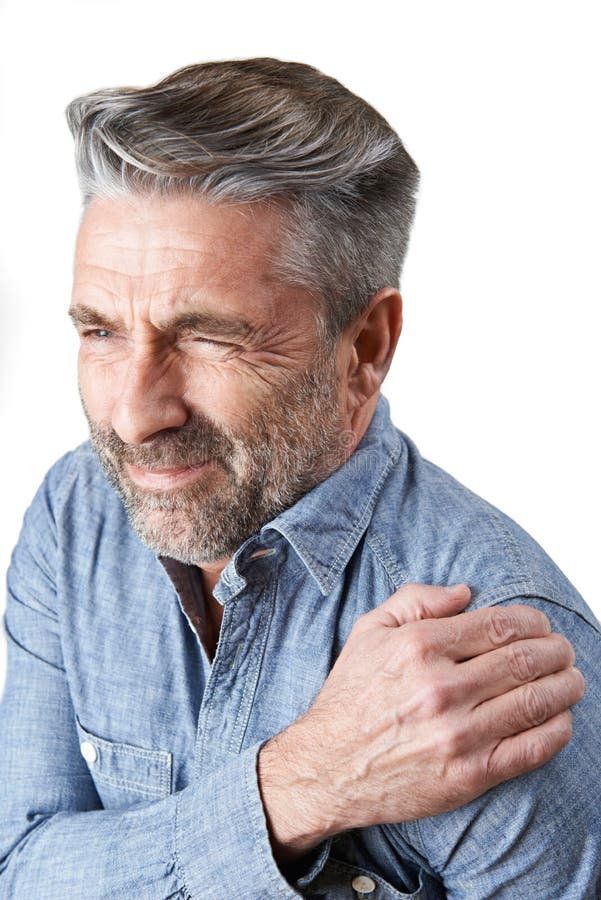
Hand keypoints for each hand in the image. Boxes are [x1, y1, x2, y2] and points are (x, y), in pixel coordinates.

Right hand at [258, 583, 584, 859]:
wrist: (328, 767)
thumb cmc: (351, 696)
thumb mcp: (369, 630)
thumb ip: (415, 600)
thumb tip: (466, 592)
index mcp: (419, 646)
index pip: (499, 625)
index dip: (532, 623)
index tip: (540, 626)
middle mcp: (441, 688)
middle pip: (525, 660)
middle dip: (556, 651)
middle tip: (563, 650)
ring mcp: (457, 734)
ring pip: (536, 701)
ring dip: (566, 686)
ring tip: (572, 679)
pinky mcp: (468, 774)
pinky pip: (531, 749)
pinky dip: (557, 730)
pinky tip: (560, 719)